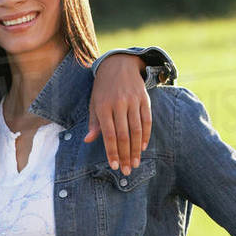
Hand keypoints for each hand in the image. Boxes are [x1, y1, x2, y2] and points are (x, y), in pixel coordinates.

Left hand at [86, 54, 151, 175]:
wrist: (119, 65)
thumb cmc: (103, 89)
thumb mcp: (94, 103)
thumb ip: (94, 123)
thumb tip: (88, 140)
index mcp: (103, 107)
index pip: (109, 134)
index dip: (112, 152)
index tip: (114, 166)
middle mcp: (119, 104)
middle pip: (124, 135)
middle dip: (125, 155)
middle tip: (127, 170)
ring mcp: (133, 101)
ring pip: (137, 130)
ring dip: (136, 149)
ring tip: (135, 163)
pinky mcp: (145, 99)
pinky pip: (147, 120)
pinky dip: (146, 136)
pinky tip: (143, 147)